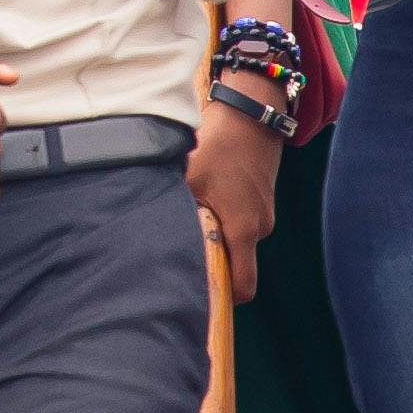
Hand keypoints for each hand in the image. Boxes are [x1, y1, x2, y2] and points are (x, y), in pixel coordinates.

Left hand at [188, 102, 282, 300]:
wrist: (251, 115)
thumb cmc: (218, 146)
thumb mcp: (188, 179)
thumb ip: (174, 212)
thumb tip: (148, 240)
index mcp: (243, 230)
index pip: (242, 287)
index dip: (222, 296)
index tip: (197, 294)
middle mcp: (259, 228)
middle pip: (237, 265)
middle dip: (213, 264)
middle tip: (180, 255)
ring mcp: (264, 215)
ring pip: (236, 241)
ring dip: (216, 236)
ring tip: (191, 218)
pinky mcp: (261, 201)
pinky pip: (241, 223)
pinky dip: (224, 219)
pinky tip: (206, 200)